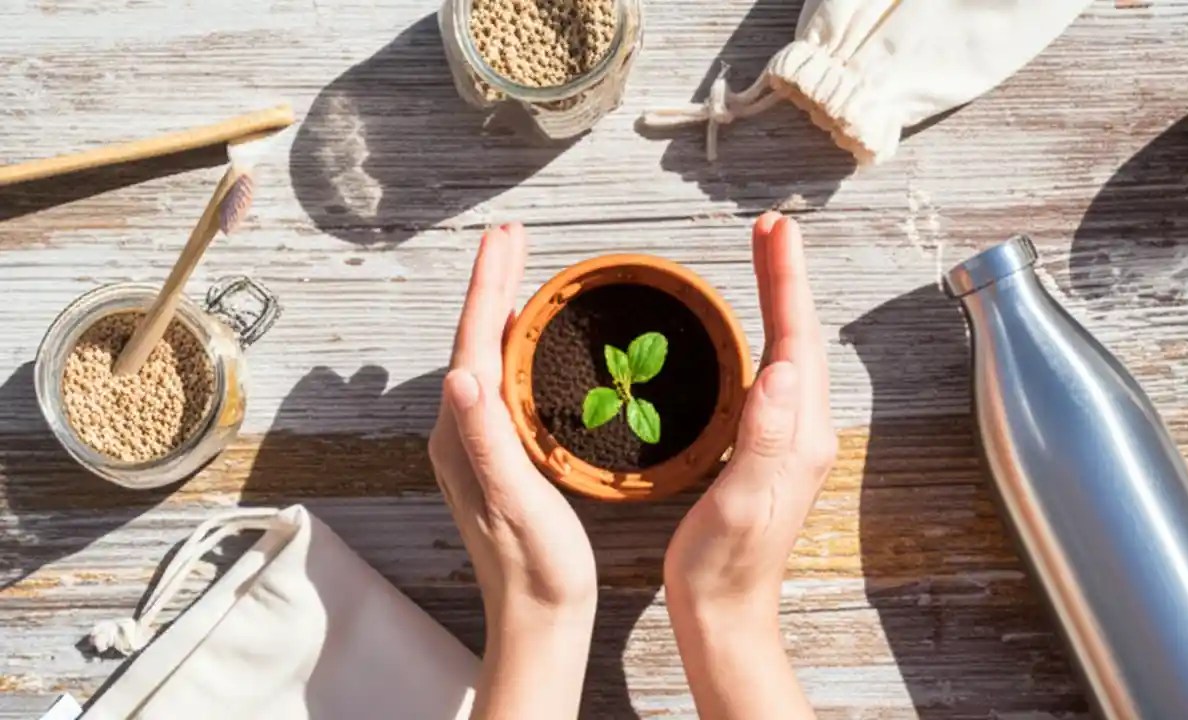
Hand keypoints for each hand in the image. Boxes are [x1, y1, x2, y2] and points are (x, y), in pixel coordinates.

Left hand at [428, 223, 596, 719]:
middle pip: (474, 339)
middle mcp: (460, 431)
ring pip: (485, 356)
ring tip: (520, 268)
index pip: (473, 342)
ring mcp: (475, 443)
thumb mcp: (515, 501)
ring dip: (501, 307)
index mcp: (464, 433)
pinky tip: (528, 340)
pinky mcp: (495, 454)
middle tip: (512, 235)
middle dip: (492, 283)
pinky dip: (513, 345)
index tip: (507, 237)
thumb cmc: (537, 565)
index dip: (490, 285)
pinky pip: (500, 381)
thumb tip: (461, 373)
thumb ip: (486, 439)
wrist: (540, 617)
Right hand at [663, 212, 836, 719]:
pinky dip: (764, 337)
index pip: (796, 339)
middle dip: (785, 277)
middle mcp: (802, 432)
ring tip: (764, 260)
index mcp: (798, 434)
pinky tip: (750, 334)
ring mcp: (787, 441)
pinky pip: (772, 376)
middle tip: (769, 228)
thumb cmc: (724, 566)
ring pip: (789, 352)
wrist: (723, 615)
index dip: (785, 280)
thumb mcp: (742, 501)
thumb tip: (780, 368)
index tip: (774, 230)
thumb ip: (765, 436)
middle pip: (799, 336)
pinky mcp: (766, 451)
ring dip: (779, 301)